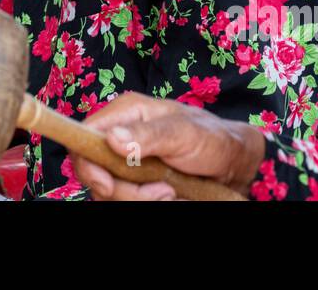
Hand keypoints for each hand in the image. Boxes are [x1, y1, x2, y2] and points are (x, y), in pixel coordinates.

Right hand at [71, 92, 265, 200]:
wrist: (234, 164)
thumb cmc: (212, 139)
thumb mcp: (183, 133)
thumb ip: (148, 135)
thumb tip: (111, 139)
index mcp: (126, 113)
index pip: (84, 136)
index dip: (88, 163)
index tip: (108, 184)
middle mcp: (120, 136)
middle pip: (94, 171)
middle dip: (123, 190)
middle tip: (160, 191)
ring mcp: (126, 162)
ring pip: (108, 191)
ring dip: (137, 199)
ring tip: (169, 192)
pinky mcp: (136, 182)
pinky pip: (125, 200)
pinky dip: (144, 203)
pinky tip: (168, 196)